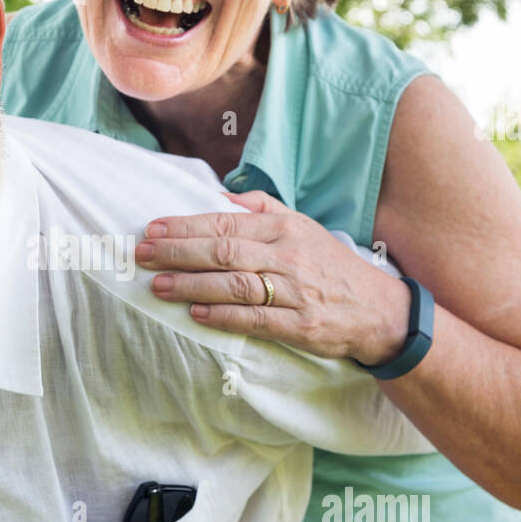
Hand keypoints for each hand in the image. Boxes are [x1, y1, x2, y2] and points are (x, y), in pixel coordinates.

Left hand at [135, 189, 411, 363]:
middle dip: (177, 253)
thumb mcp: (303, 227)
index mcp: (285, 229)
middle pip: (223, 251)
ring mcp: (295, 292)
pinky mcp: (300, 325)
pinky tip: (195, 314)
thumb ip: (263, 209)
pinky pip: (254, 319)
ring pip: (233, 285)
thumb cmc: (330, 266)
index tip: (153, 229)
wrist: (378, 310)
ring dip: (191, 285)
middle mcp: (288, 256)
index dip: (186, 226)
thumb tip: (222, 196)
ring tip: (158, 285)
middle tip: (142, 255)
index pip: (225, 223)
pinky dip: (222, 316)